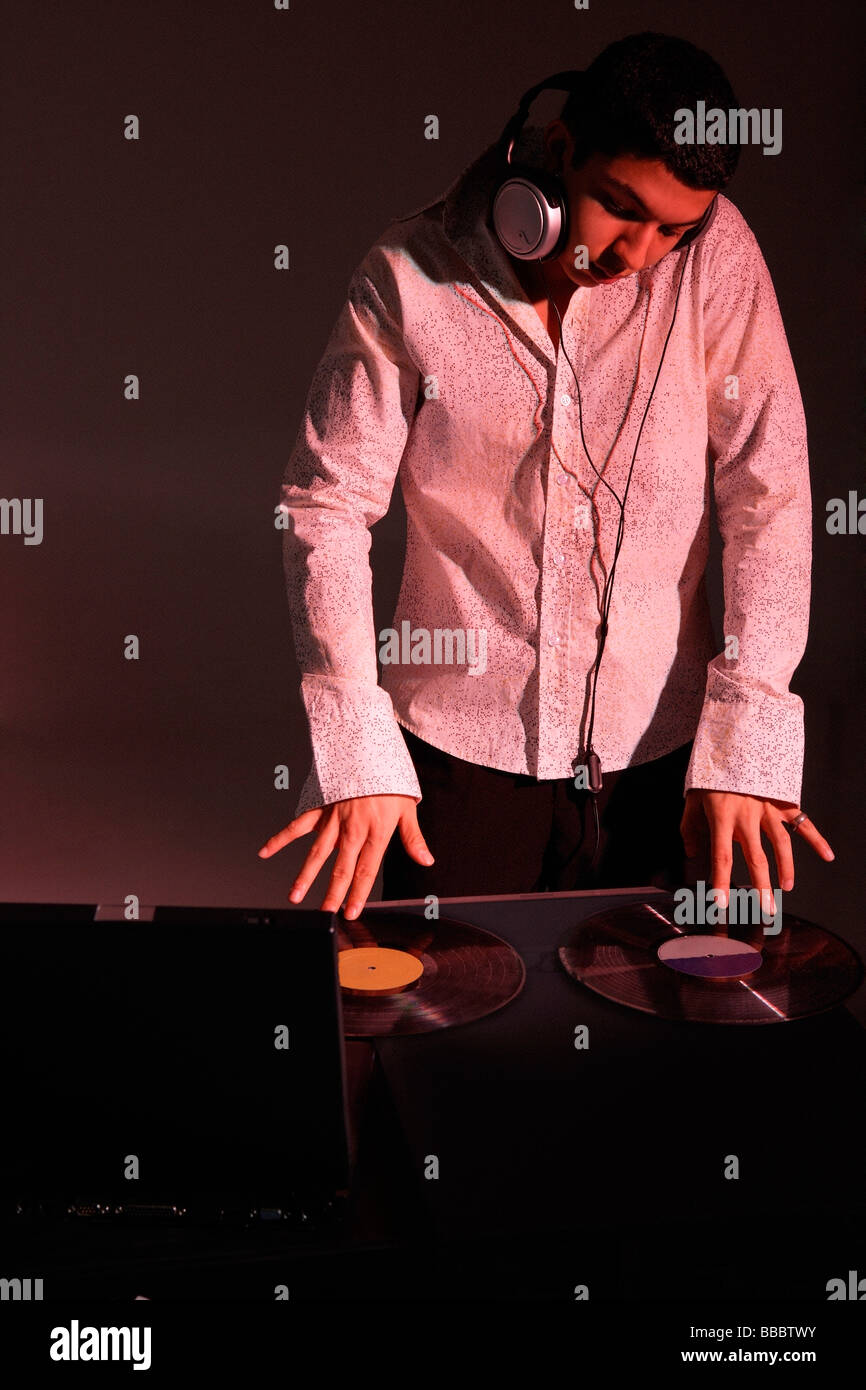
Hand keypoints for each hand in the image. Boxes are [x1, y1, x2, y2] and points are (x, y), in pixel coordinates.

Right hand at [257, 794, 433, 918]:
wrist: (369, 748)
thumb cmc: (390, 779)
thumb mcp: (408, 808)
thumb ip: (413, 838)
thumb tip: (426, 860)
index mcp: (376, 832)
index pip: (366, 870)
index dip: (357, 894)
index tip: (350, 913)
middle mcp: (353, 828)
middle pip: (341, 866)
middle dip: (332, 893)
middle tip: (325, 913)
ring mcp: (333, 818)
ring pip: (317, 852)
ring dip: (305, 875)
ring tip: (295, 896)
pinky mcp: (319, 807)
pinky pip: (298, 825)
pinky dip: (280, 839)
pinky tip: (266, 852)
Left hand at [680, 789, 834, 911]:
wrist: (733, 744)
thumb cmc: (711, 775)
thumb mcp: (692, 799)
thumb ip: (689, 828)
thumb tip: (692, 852)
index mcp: (722, 818)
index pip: (721, 856)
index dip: (721, 881)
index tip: (721, 903)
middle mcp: (747, 817)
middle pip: (756, 857)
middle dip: (761, 886)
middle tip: (766, 908)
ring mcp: (767, 809)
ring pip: (780, 844)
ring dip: (785, 868)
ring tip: (786, 888)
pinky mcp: (781, 802)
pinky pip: (801, 822)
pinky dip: (816, 838)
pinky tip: (827, 855)